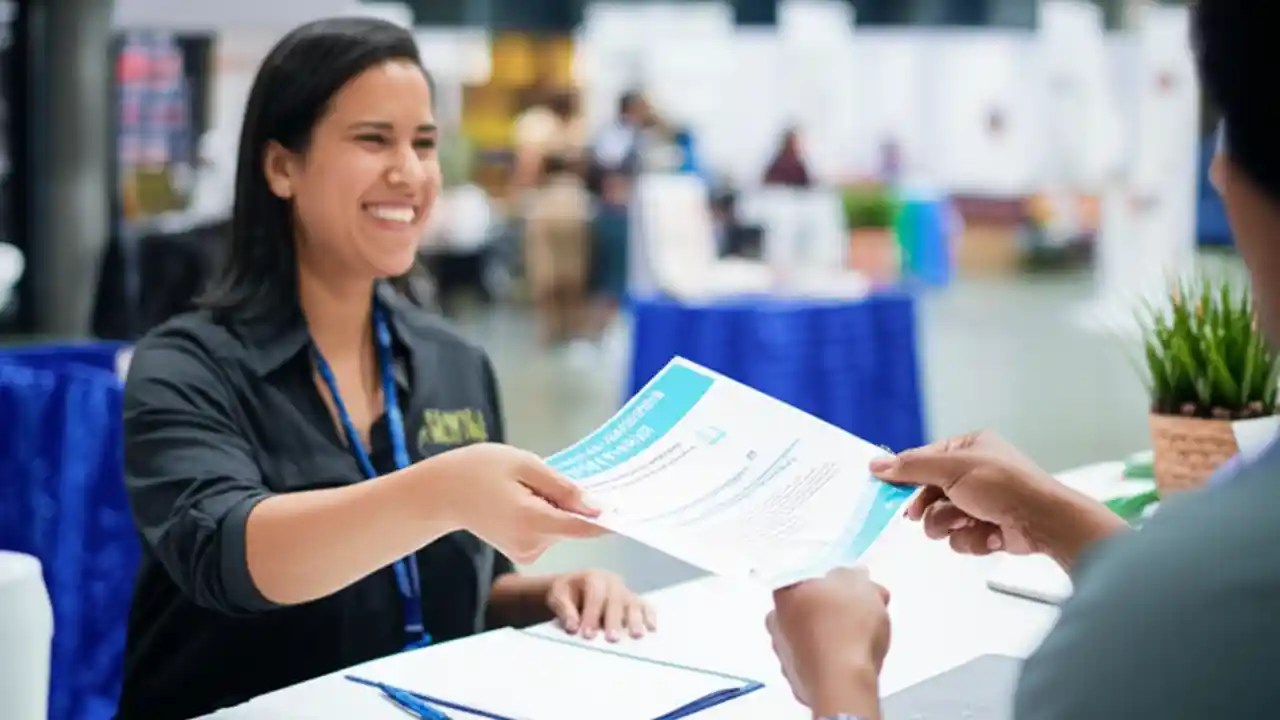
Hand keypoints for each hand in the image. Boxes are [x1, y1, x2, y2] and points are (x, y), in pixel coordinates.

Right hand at [427, 443, 605, 563]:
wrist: (441, 493)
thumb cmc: (479, 470)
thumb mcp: (523, 464)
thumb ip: (561, 486)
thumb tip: (595, 506)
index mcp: (533, 521)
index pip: (583, 527)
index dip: (610, 520)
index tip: (635, 512)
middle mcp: (532, 543)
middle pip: (573, 523)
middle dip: (575, 501)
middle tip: (556, 475)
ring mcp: (526, 550)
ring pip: (560, 525)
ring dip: (556, 504)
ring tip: (525, 484)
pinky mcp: (522, 550)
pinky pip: (547, 529)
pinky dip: (544, 512)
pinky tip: (521, 496)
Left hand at [546, 569, 655, 641]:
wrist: (574, 586)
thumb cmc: (566, 592)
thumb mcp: (558, 596)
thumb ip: (564, 610)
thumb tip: (573, 627)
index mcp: (593, 577)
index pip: (595, 595)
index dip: (592, 615)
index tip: (587, 635)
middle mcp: (612, 581)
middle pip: (616, 599)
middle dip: (614, 620)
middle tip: (612, 639)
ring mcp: (625, 591)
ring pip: (633, 602)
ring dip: (635, 619)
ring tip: (636, 636)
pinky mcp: (633, 600)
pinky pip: (645, 605)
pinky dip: (650, 615)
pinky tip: (652, 629)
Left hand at [767, 568, 887, 717]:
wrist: (843, 682)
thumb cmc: (847, 628)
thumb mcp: (861, 586)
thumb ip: (854, 576)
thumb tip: (852, 576)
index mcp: (785, 592)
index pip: (805, 579)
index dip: (834, 584)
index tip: (854, 590)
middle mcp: (776, 622)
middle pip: (807, 608)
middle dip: (832, 610)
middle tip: (861, 615)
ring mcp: (783, 653)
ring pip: (809, 637)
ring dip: (830, 636)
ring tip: (860, 642)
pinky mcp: (795, 680)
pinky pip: (814, 663)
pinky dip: (829, 661)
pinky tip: (849, 662)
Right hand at [872, 431, 1125, 567]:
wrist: (1042, 521)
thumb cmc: (1004, 485)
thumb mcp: (951, 468)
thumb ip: (911, 467)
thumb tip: (877, 464)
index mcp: (970, 447)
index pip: (925, 459)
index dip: (906, 475)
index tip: (886, 487)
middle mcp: (975, 472)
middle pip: (930, 493)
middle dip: (930, 508)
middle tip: (919, 514)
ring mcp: (982, 502)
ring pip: (942, 519)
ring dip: (949, 524)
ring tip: (967, 522)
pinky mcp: (988, 527)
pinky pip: (961, 537)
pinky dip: (971, 538)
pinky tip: (988, 532)